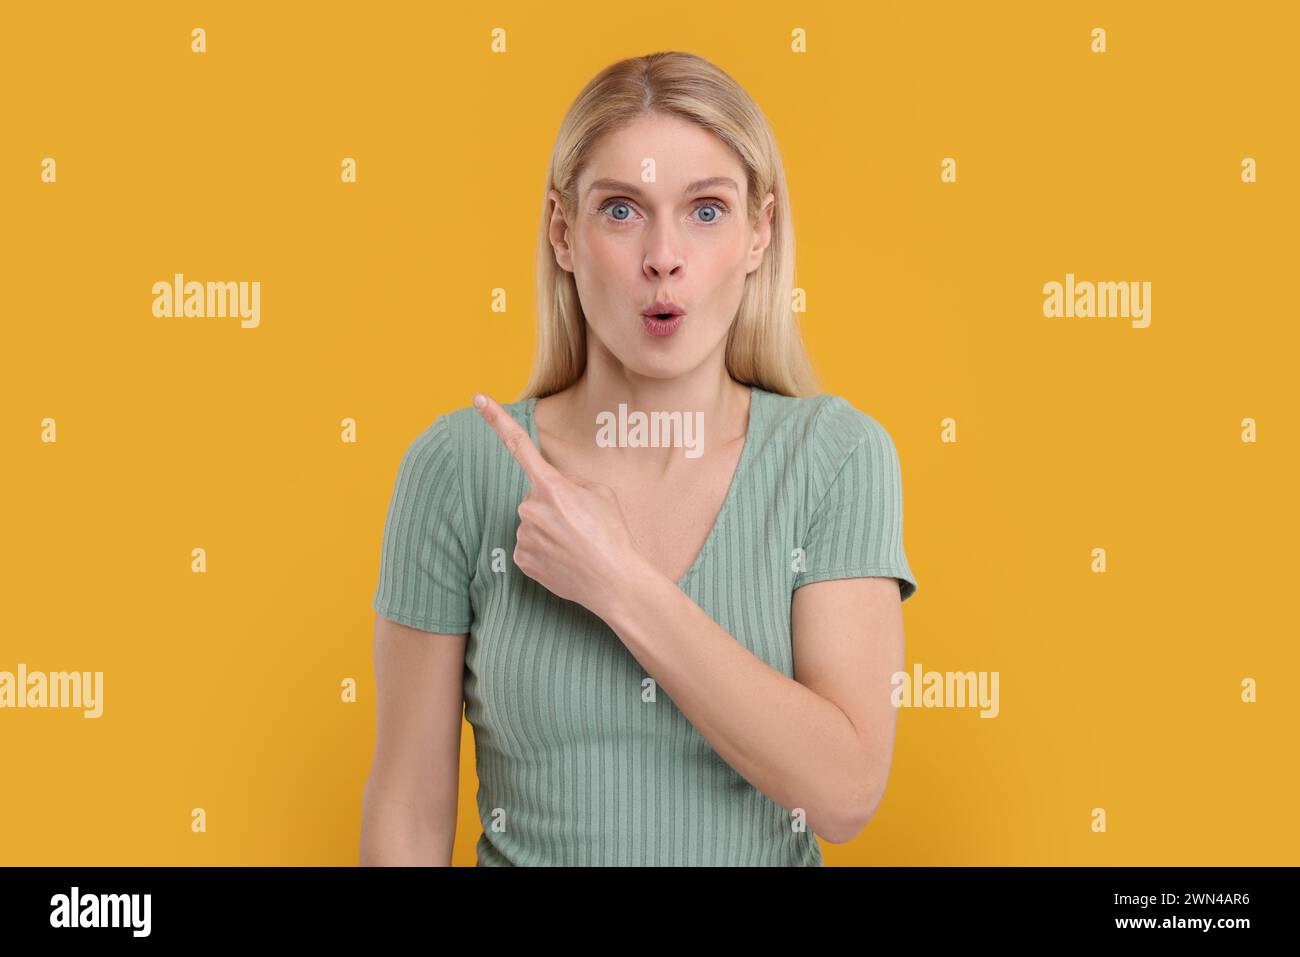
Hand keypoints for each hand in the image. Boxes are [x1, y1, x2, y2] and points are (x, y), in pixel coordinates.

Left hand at [473, 392, 641, 617]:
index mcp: (552, 487)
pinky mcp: (521, 560)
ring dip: (549, 529)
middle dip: (553, 505)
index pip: (519, 445)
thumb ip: (571, 483)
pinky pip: (528, 546)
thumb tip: (555, 490)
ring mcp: (524, 536)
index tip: (477, 398)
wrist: (614, 582)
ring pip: (531, 523)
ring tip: (576, 544)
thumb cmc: (612, 535)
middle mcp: (531, 509)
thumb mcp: (601, 494)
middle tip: (580, 524)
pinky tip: (563, 559)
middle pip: (535, 496)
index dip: (496, 419)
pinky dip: (543, 550)